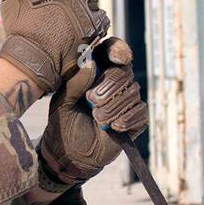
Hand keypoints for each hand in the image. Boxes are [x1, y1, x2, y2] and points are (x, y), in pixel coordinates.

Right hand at [0, 0, 109, 93]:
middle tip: (61, 11)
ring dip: (82, 8)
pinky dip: (93, 23)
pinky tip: (82, 31)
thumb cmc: (19, 28)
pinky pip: (100, 17)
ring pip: (89, 0)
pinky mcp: (95, 23)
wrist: (32, 56)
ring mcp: (84, 4)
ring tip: (72, 23)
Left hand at [38, 37, 146, 190]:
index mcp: (96, 71)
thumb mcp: (63, 101)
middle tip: (92, 101)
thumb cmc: (64, 122)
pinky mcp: (135, 119)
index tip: (118, 58)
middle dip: (110, 86)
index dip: (118, 50)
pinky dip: (126, 118)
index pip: (112, 51)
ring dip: (114, 106)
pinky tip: (113, 127)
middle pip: (125, 71)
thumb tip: (90, 63)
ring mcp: (127, 100)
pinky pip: (140, 111)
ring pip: (133, 91)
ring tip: (98, 118)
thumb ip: (75, 82)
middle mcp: (114, 82)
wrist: (70, 154)